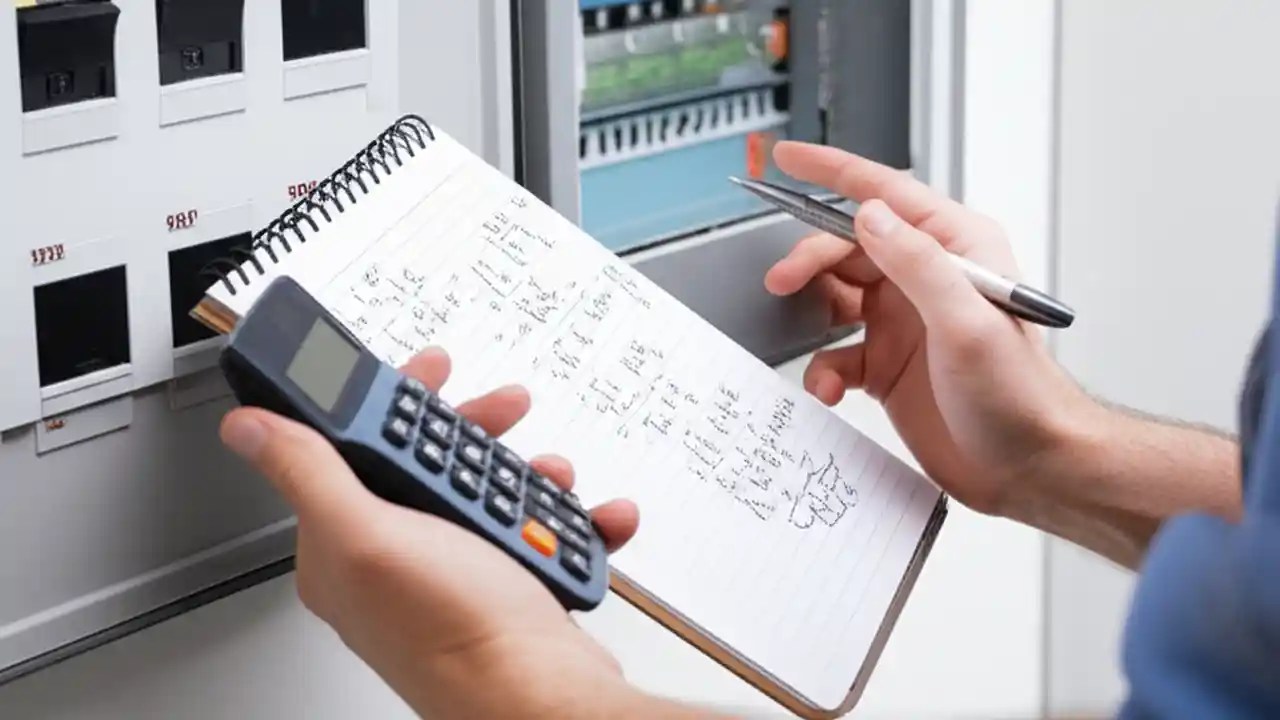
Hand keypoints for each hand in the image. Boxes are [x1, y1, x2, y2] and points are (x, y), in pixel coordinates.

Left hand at [219, 348, 640, 718]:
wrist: (539, 700)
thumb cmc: (454, 635)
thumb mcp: (369, 536)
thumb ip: (308, 473)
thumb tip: (248, 427)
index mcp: (344, 545)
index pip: (351, 449)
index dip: (391, 400)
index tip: (429, 370)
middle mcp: (394, 562)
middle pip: (427, 464)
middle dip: (475, 431)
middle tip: (505, 408)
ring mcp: (453, 576)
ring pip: (487, 496)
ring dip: (529, 476)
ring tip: (552, 477)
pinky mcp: (504, 593)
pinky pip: (538, 537)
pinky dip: (570, 523)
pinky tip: (589, 520)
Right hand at [764, 142, 1092, 515]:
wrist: (1027, 468)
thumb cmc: (1018, 396)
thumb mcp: (966, 323)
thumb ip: (917, 264)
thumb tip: (870, 215)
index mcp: (956, 249)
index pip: (886, 193)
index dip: (833, 171)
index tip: (788, 156)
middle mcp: (927, 279)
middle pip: (848, 246)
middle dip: (809, 257)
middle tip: (781, 279)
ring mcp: (905, 322)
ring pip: (836, 295)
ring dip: (811, 311)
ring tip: (800, 330)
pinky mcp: (888, 365)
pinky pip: (836, 353)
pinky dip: (823, 369)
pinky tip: (829, 387)